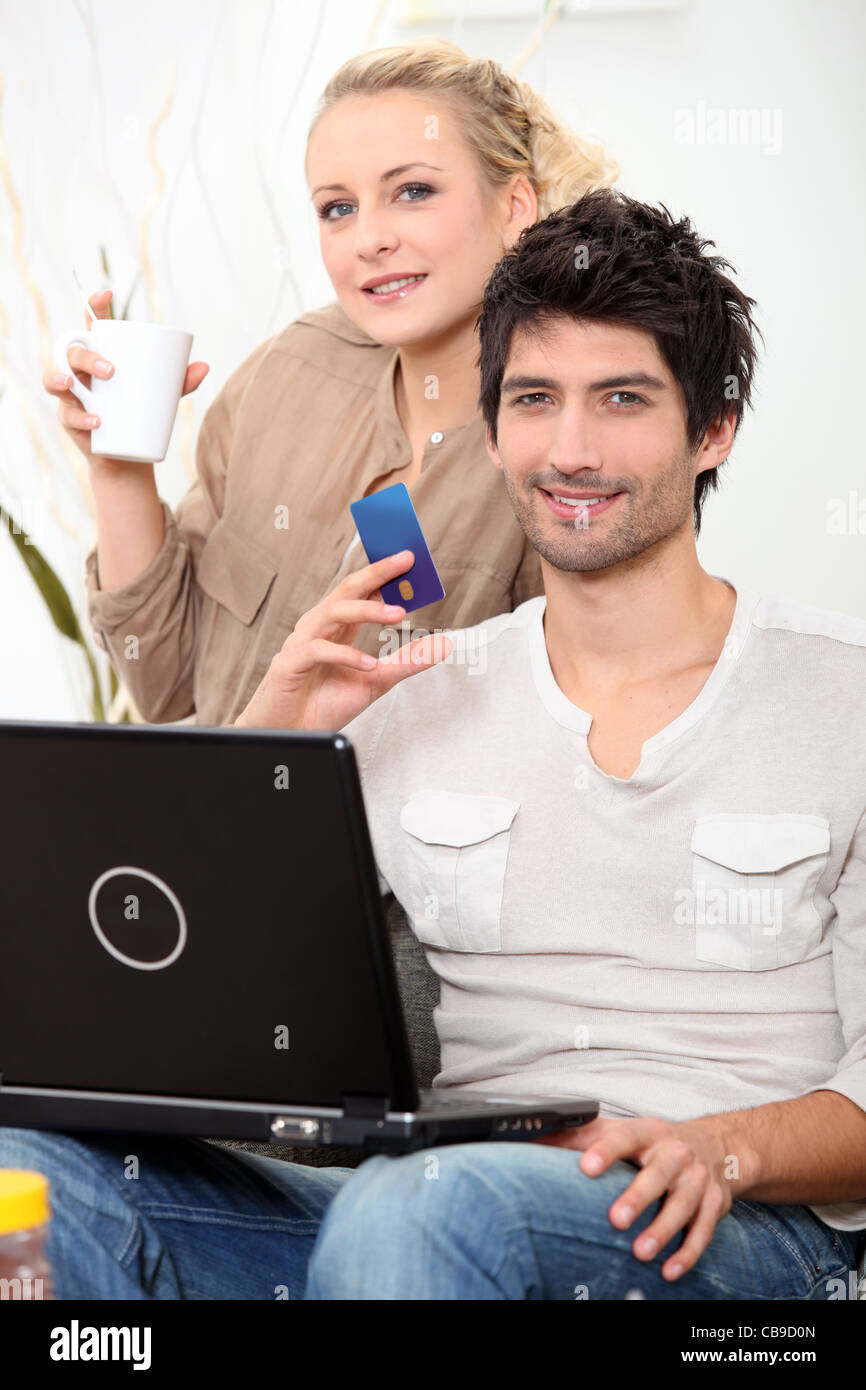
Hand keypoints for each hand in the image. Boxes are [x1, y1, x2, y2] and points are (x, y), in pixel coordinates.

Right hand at [44, 288, 209, 461]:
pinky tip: (95, 421)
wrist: (130, 455)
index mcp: (101, 356)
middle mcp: (80, 372)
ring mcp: (72, 395)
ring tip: (77, 387)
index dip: (95, 308)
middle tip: (111, 370)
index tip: (106, 296)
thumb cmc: (142, 414)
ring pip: (55, 379)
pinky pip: (67, 415)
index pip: (93, 327)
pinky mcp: (70, 420)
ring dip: (62, 379)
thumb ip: (180, 381)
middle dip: (87, 357)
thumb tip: (204, 366)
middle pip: (73, 352)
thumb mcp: (162, 396)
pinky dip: (80, 418)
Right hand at [234, 549, 451, 730]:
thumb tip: (444, 643)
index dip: (385, 573)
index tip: (411, 559)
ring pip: (333, 613)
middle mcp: (318, 628)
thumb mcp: (377, 681)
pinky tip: (369, 665)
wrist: (291, 736)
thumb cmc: (323, 705)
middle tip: (406, 561)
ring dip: (367, 610)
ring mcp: (301, 644)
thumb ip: (408, 661)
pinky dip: (345, 656)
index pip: (362, 591)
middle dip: (377, 573)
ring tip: (398, 613)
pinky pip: (318, 651)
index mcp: (336, 628)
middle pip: (347, 590)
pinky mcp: (289, 665)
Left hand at [534, 1114, 737, 1281]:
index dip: (606, 1150)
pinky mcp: (714, 1205)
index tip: (585, 1168)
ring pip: (682, 1206)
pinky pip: (703, 1231)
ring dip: (662, 1231)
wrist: (717, 1146)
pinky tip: (670, 1271)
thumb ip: (581, 1135)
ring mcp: (698, 1179)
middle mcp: (676, 1153)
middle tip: (615, 1220)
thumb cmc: (655, 1143)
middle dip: (637, 1197)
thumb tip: (534, 1136)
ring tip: (640, 1253)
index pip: (625, 1137)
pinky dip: (688, 1253)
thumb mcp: (623, 1130)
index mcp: (648, 1132)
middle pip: (658, 1174)